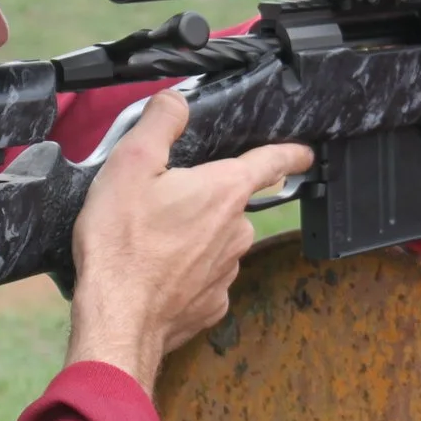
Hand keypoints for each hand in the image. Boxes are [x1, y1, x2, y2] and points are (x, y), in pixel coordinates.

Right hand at [66, 93, 312, 393]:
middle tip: (158, 203)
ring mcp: (227, 271)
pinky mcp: (211, 303)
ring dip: (191, 237)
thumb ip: (160, 123)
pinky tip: (154, 273)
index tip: (304, 154)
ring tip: (148, 241)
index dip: (290, 152)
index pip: (272, 161)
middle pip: (229, 202)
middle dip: (201, 199)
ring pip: (216, 240)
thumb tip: (177, 102)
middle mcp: (237, 230)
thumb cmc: (122, 243)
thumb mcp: (130, 164)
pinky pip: (204, 276)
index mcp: (224, 190)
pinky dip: (183, 272)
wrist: (116, 318)